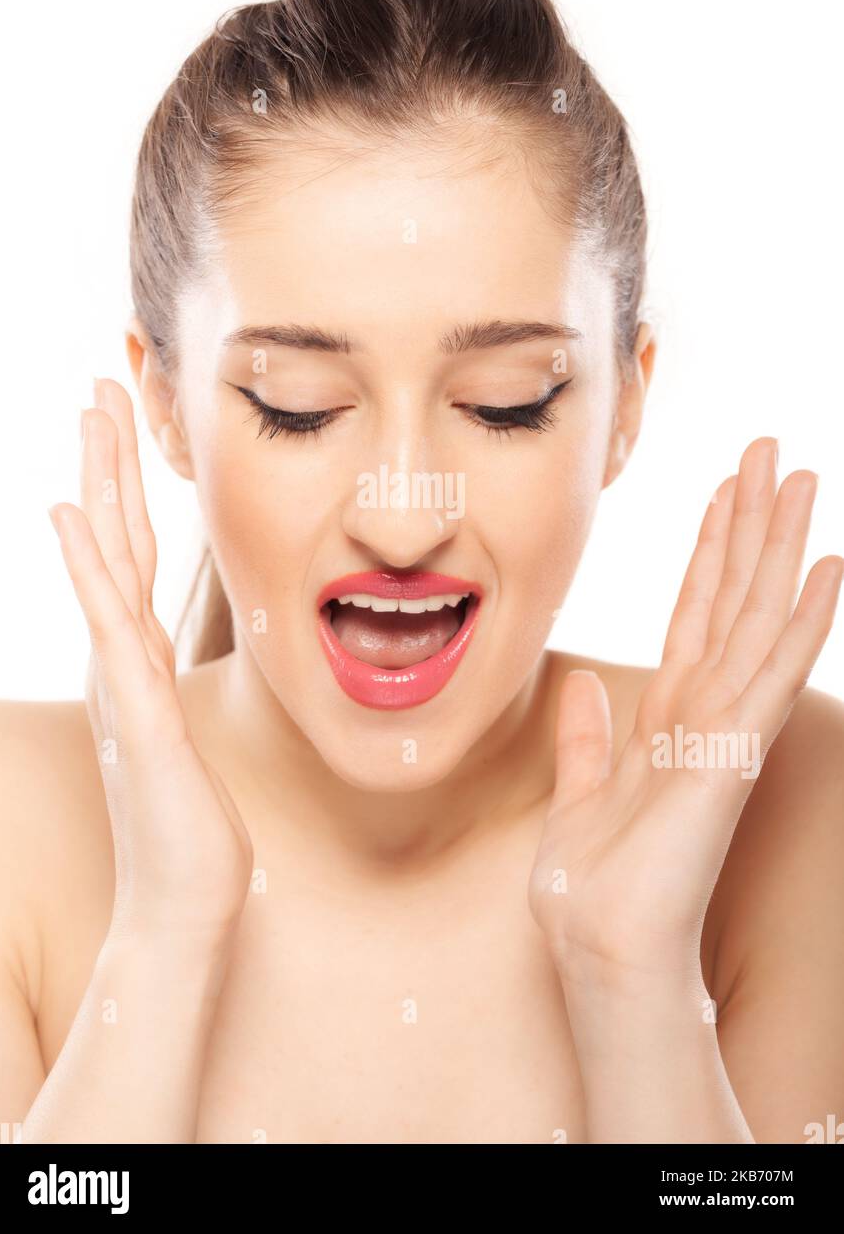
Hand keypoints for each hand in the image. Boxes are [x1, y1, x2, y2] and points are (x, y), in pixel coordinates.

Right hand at [49, 377, 252, 946]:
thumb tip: (183, 655)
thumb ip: (182, 686)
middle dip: (108, 459)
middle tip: (100, 384)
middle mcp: (123, 659)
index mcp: (141, 660)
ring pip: (106, 561)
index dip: (129, 486)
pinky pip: (108, 624)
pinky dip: (85, 565)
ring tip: (88, 415)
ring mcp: (124, 680)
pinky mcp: (137, 710)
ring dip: (98, 484)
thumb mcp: (192, 732)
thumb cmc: (193, 825)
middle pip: (113, 539)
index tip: (129, 421)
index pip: (134, 553)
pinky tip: (67, 514)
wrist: (186, 903)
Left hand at [528, 437, 842, 988]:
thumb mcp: (578, 795)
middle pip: (731, 597)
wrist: (601, 947)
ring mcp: (724, 728)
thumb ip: (588, 740)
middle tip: (771, 450)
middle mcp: (703, 711)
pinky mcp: (733, 753)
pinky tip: (827, 567)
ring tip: (801, 477)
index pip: (693, 613)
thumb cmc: (594, 889)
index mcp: (666, 717)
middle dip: (749, 522)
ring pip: (758, 616)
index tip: (721, 490)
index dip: (708, 550)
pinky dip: (800, 620)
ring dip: (780, 545)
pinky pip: (772, 672)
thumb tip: (582, 687)